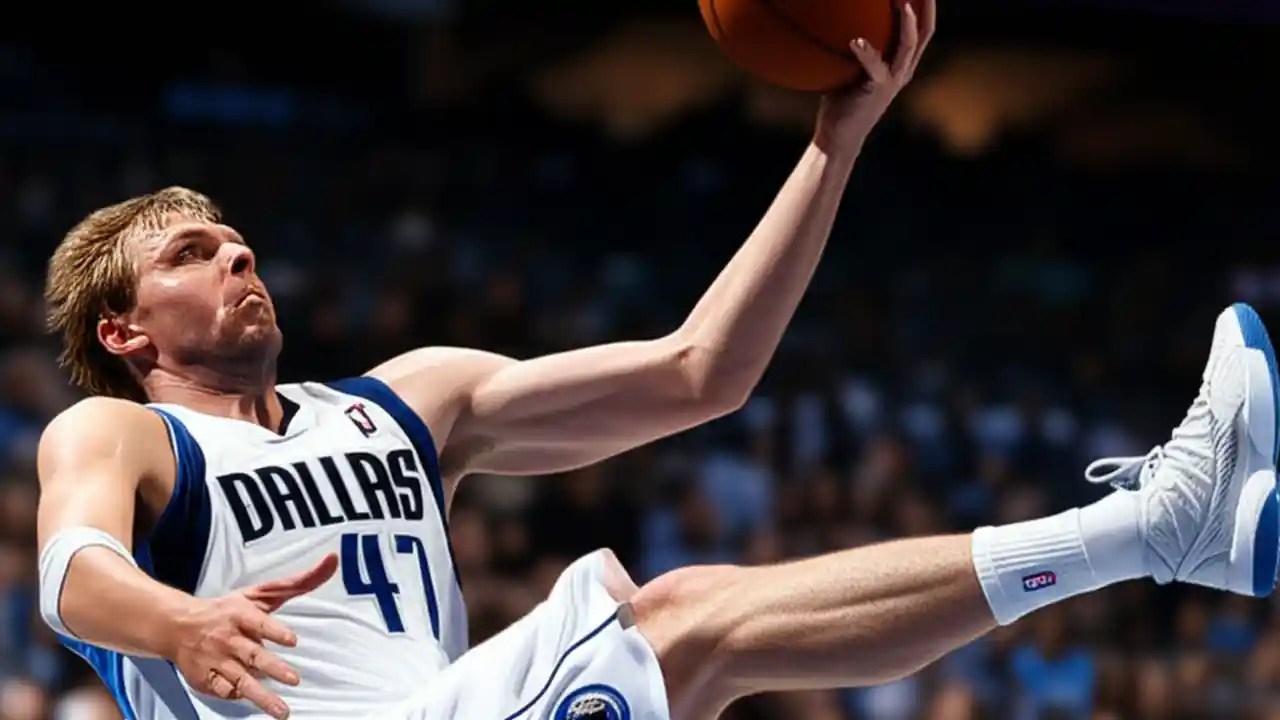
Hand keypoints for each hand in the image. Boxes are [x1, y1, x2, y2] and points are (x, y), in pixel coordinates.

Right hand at [169, 554, 337, 718]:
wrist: (178, 625)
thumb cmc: (228, 609)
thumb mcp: (261, 593)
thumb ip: (299, 582)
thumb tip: (333, 559)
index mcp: (241, 614)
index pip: (260, 623)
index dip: (275, 631)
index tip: (292, 640)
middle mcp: (229, 638)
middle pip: (253, 655)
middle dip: (273, 668)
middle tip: (294, 679)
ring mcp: (217, 661)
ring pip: (241, 680)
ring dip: (262, 697)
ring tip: (283, 711)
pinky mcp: (206, 679)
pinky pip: (223, 690)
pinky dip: (235, 695)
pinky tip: (250, 701)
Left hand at [814, 0, 936, 154]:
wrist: (839, 136)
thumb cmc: (840, 100)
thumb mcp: (848, 68)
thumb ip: (852, 47)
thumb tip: (836, 19)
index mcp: (901, 62)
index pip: (921, 28)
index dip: (924, 5)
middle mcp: (903, 69)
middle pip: (925, 31)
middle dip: (926, 5)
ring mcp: (893, 79)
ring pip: (909, 45)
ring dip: (906, 22)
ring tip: (900, 2)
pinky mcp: (878, 90)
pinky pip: (875, 67)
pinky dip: (866, 52)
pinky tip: (855, 41)